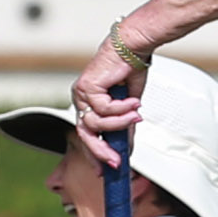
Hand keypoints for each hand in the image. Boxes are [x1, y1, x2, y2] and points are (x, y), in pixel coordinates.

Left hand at [69, 38, 148, 158]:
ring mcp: (82, 93)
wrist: (131, 47)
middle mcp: (81, 99)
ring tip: (136, 116)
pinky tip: (133, 102)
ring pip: (96, 123)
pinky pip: (104, 109)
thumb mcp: (128, 106)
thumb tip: (126, 149)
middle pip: (85, 133)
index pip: (87, 134)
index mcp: (88, 103)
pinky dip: (121, 109)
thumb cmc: (129, 70)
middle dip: (100, 151)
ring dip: (119, 124)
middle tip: (116, 161)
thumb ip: (124, 126)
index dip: (95, 153)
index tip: (105, 169)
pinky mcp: (87, 86)